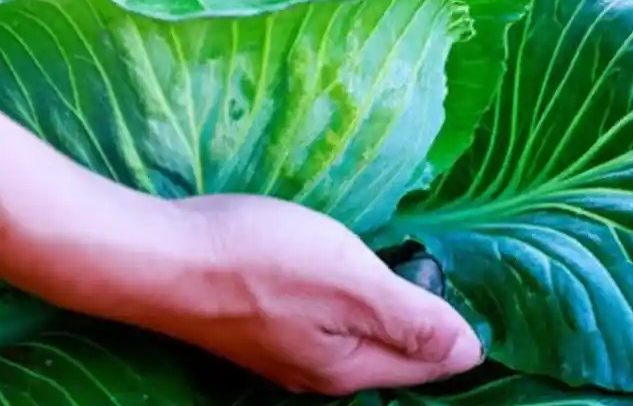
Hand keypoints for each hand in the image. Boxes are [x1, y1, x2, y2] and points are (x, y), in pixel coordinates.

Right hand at [158, 194, 482, 394]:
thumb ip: (413, 317)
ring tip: (396, 267)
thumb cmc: (258, 261)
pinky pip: (319, 322)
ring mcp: (280, 353)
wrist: (158, 259)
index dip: (457, 329)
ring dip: (380, 310)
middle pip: (391, 355)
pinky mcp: (252, 327)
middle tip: (441, 271)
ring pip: (354, 338)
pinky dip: (340, 300)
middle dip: (422, 323)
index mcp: (349, 366)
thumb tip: (473, 353)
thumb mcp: (350, 280)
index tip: (468, 284)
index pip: (430, 364)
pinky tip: (332, 271)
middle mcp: (317, 372)